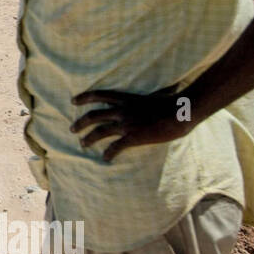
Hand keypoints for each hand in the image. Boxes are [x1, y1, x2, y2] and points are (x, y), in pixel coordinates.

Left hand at [71, 85, 191, 161]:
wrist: (181, 112)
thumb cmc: (172, 103)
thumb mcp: (153, 95)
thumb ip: (145, 98)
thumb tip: (151, 96)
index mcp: (126, 99)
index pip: (100, 95)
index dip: (85, 98)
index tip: (73, 101)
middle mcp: (122, 110)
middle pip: (94, 116)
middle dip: (81, 123)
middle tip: (72, 129)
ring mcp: (127, 124)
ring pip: (100, 132)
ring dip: (89, 138)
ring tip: (82, 144)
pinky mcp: (134, 137)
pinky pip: (116, 147)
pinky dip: (109, 153)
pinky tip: (105, 158)